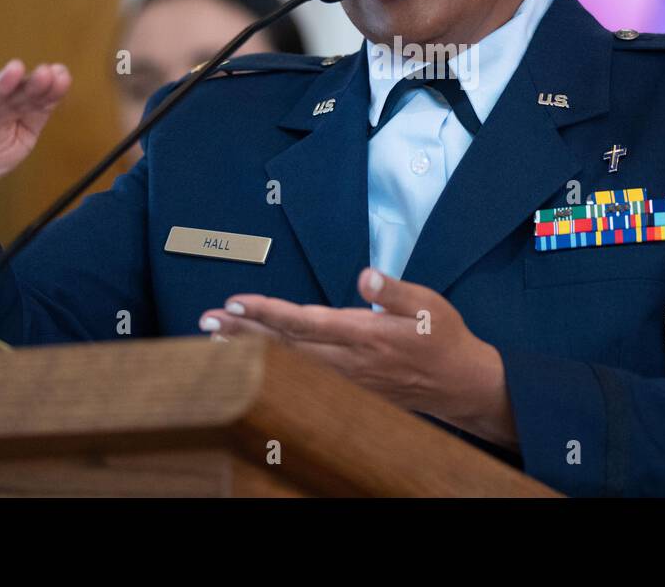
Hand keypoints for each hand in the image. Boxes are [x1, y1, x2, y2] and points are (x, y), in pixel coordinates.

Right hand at [0, 60, 70, 280]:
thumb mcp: (17, 142)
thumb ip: (34, 119)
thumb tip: (57, 93)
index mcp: (8, 108)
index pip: (31, 97)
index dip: (47, 89)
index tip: (63, 76)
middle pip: (10, 95)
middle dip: (28, 85)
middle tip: (46, 73)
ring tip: (15, 70)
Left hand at [198, 268, 517, 449]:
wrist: (459, 384)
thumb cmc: (441, 337)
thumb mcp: (425, 304)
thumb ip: (392, 290)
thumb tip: (364, 275)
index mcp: (363, 335)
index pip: (304, 322)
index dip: (266, 312)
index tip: (236, 302)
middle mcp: (347, 361)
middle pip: (283, 346)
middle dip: (241, 332)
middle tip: (205, 321)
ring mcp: (344, 379)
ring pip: (286, 363)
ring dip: (248, 349)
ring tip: (215, 337)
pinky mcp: (346, 388)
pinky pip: (299, 375)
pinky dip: (270, 365)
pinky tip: (253, 359)